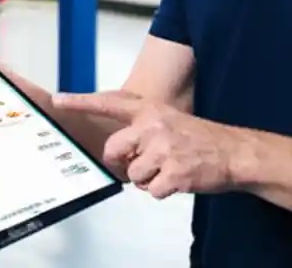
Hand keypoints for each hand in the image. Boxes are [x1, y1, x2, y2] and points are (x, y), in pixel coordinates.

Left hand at [53, 90, 247, 198]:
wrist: (233, 152)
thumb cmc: (198, 139)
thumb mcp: (167, 120)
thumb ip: (140, 129)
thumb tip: (115, 149)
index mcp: (149, 111)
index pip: (109, 103)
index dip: (81, 102)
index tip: (58, 100)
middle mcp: (153, 126)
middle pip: (113, 150)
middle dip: (123, 162)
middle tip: (143, 162)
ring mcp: (163, 149)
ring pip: (132, 174)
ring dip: (146, 178)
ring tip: (167, 168)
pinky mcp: (173, 172)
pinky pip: (150, 191)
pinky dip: (161, 191)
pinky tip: (176, 179)